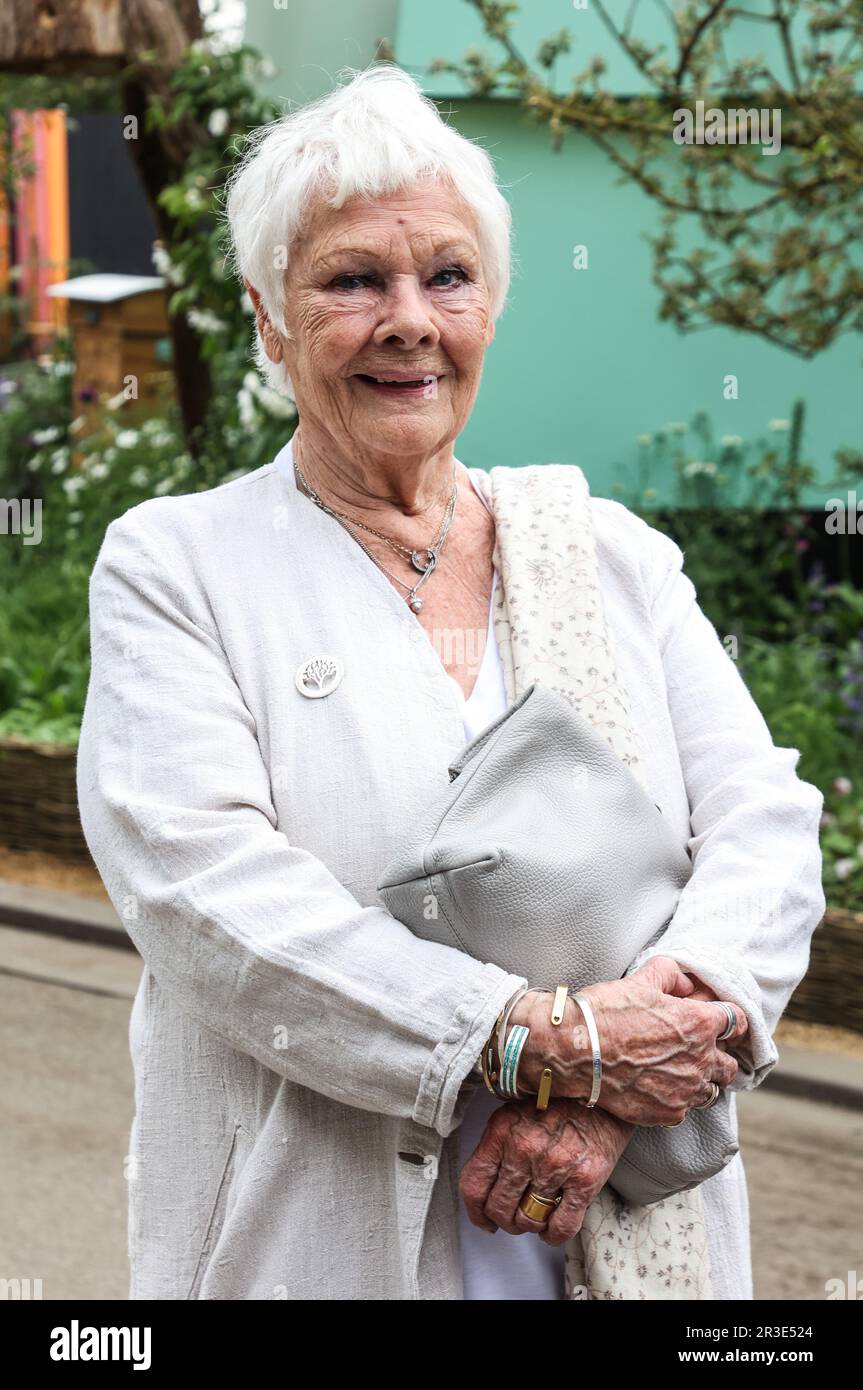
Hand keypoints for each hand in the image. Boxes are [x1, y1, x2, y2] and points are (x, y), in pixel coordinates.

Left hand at [459, 1097, 633, 1245]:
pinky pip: (561, 1226)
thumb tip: (485, 1186)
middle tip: (514, 1218)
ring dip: (531, 1225)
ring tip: (538, 1215)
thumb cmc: (558, 1103)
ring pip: (528, 1220)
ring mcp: (554, 1165)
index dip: (475, 1211)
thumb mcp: (516, 1112)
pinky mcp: (584, 1180)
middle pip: (499, 1207)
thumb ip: (498, 1145)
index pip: (473, 1184)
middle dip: (505, 1220)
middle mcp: (524, 1149)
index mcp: (502, 1131)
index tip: (483, 1220)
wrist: (603, 1092)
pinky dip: (554, 1234)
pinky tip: (553, 1227)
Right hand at [509, 957, 748, 1126]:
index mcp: (700, 1023)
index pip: (737, 1021)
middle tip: (694, 1051)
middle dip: (716, 1055)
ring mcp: (686, 1090)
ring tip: (675, 1072)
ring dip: (699, 1081)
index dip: (727, 1019)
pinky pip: (685, 1109)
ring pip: (710, 1090)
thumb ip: (670, 975)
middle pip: (729, 1064)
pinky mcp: (668, 1113)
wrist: (575, 1050)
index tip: (717, 1022)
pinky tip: (656, 1088)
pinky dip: (676, 1099)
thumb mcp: (640, 980)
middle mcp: (701, 1059)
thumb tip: (686, 984)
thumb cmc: (605, 1012)